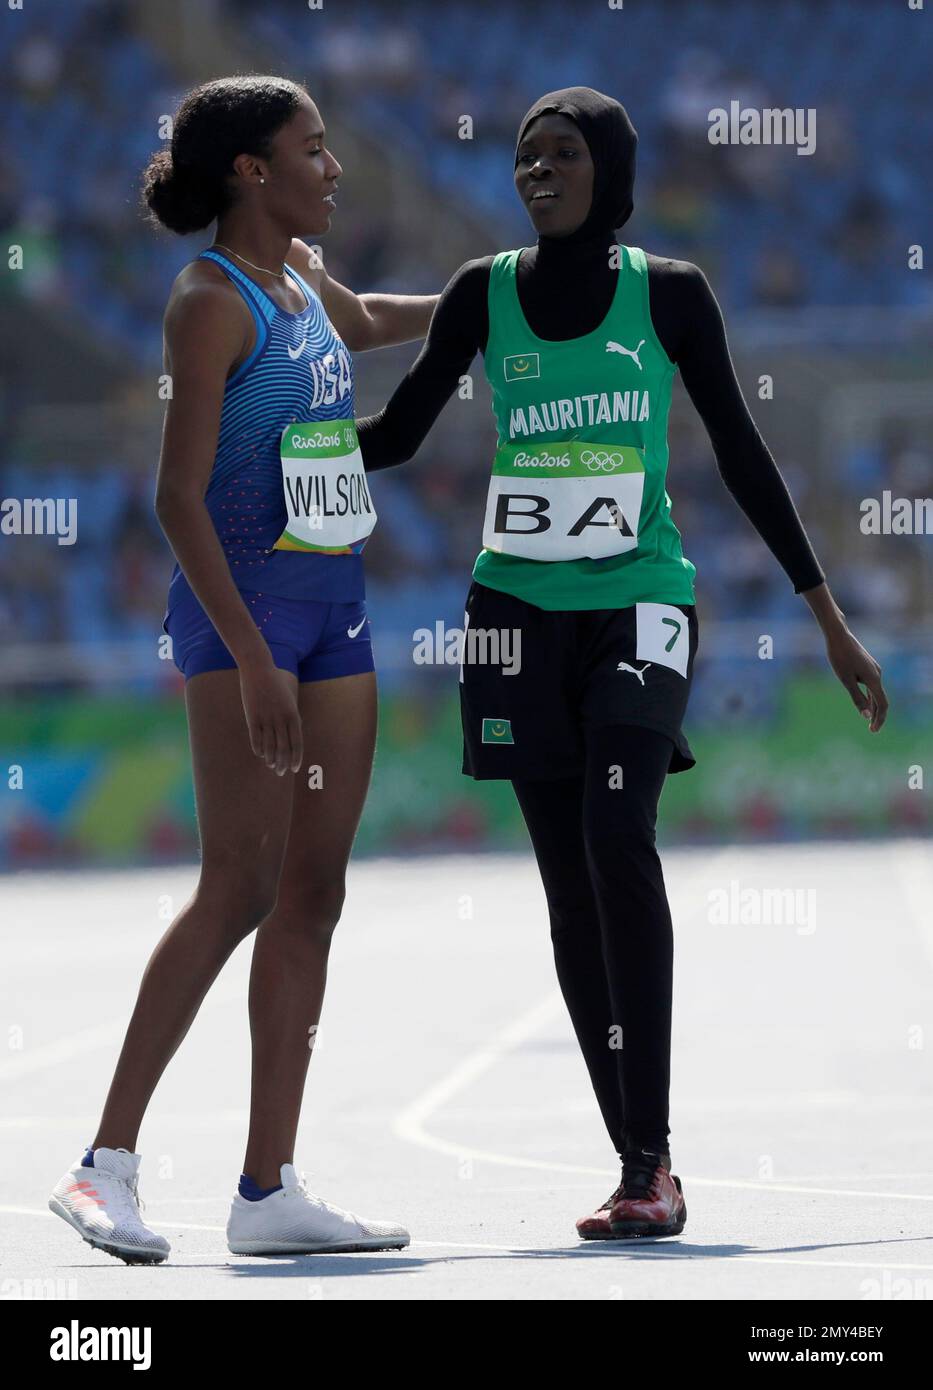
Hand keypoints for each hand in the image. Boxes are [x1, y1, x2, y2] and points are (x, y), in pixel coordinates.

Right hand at [238, 658, 303, 774]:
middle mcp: (280, 719)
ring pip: (269, 747)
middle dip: (282, 763)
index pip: (297, 743)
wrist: (258, 669)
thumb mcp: (288, 701)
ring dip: (270, 759)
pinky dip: (259, 749)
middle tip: (280, 773)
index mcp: (293, 715)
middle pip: (283, 748)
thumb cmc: (275, 685)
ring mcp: (266, 718)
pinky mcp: (252, 717)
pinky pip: (256, 739)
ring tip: (270, 765)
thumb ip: (291, 718)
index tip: (294, 769)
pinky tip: (260, 754)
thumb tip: (292, 737)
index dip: (296, 758)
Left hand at [823, 623, 887, 732]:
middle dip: (878, 715)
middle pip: (881, 699)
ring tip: (869, 720)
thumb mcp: (846, 680)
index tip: (873, 730)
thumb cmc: (839, 657)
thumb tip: (866, 716)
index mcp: (873, 679)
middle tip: (872, 730)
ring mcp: (874, 669)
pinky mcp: (869, 666)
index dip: (880, 718)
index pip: (882, 704)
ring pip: (877, 692)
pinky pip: (872, 685)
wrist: (838, 636)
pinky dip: (870, 696)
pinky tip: (866, 702)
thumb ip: (857, 698)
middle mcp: (878, 674)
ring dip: (874, 706)